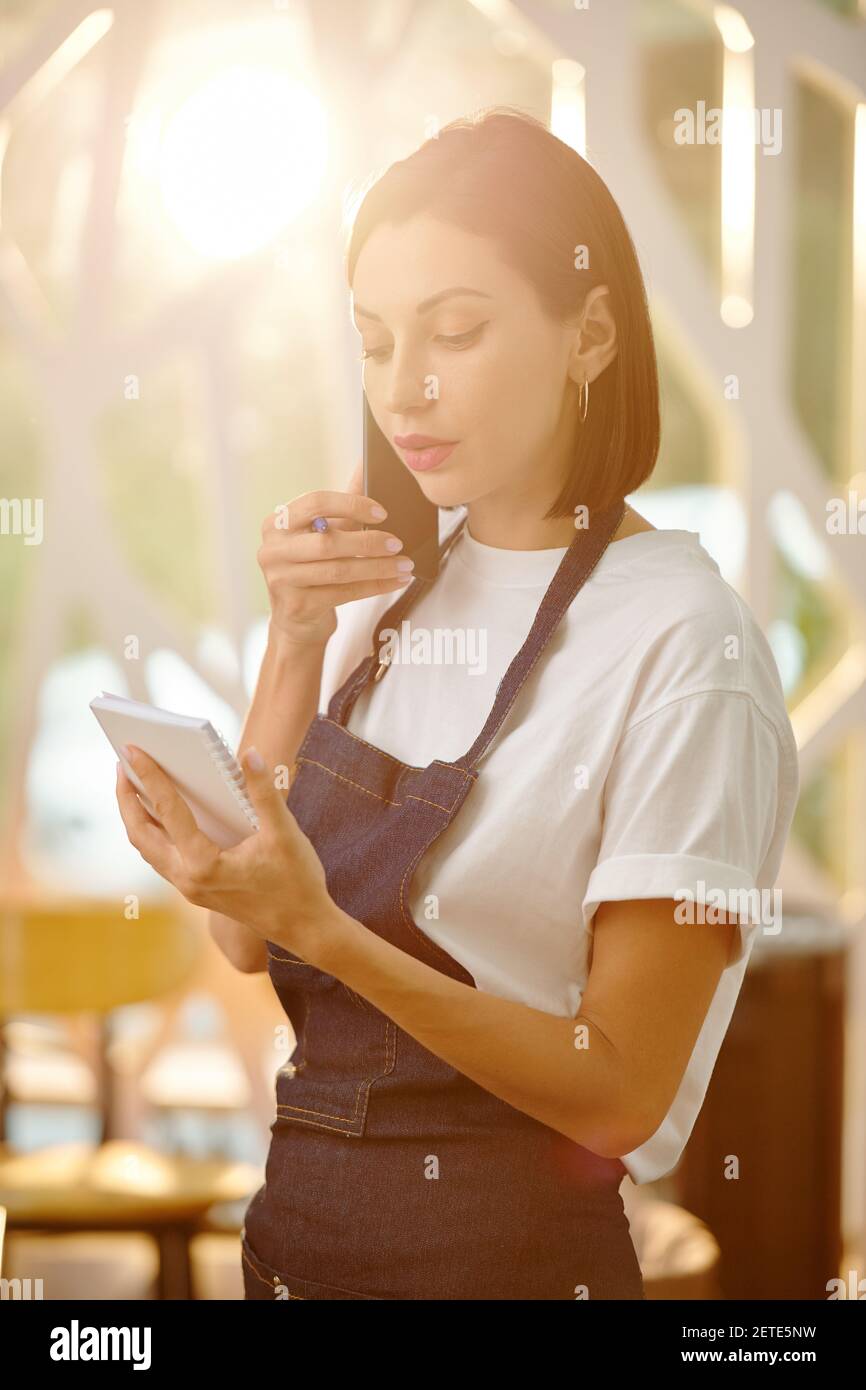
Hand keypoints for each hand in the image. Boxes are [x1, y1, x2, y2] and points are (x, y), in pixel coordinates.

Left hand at [115, 743, 337, 962]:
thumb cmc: (297, 882)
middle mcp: (188, 879)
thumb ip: (264, 792)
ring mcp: (189, 887)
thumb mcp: (284, 833)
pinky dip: (153, 831)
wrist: (305, 928)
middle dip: (126, 798)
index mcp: (204, 864)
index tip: (133, 750)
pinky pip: (161, 857)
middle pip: (141, 833)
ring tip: (132, 783)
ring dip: (136, 816)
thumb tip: (251, 754)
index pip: (167, 811)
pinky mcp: (196, 890)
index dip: (149, 776)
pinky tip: (160, 812)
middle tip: (123, 763)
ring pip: (147, 848)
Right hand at [258, 457, 413, 645]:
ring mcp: (281, 580)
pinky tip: (395, 581)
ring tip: (405, 564)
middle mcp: (273, 549)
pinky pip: (344, 593)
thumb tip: (368, 460)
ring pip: (338, 570)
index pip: (315, 503)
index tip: (383, 512)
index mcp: (277, 523)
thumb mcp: (325, 532)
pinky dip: (374, 586)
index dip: (351, 505)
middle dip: (368, 542)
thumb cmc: (314, 567)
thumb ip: (345, 500)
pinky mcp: (296, 606)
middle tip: (399, 543)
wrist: (297, 619)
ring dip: (377, 567)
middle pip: (328, 541)